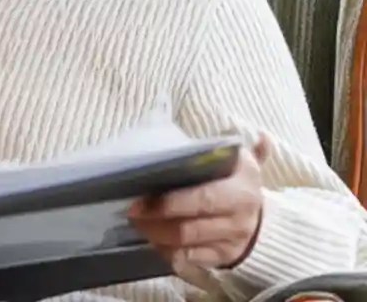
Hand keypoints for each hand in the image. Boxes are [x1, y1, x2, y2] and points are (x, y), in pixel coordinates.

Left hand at [128, 135, 271, 269]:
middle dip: (156, 221)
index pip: (202, 198)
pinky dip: (168, 252)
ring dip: (156, 236)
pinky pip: (190, 259)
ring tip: (139, 225)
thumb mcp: (240, 163)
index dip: (169, 203)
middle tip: (133, 213)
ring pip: (186, 244)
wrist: (261, 220)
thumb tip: (263, 136)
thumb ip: (237, 148)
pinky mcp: (224, 256)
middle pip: (189, 226)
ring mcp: (233, 238)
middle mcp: (240, 213)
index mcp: (243, 184)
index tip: (141, 201)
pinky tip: (155, 242)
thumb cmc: (235, 183)